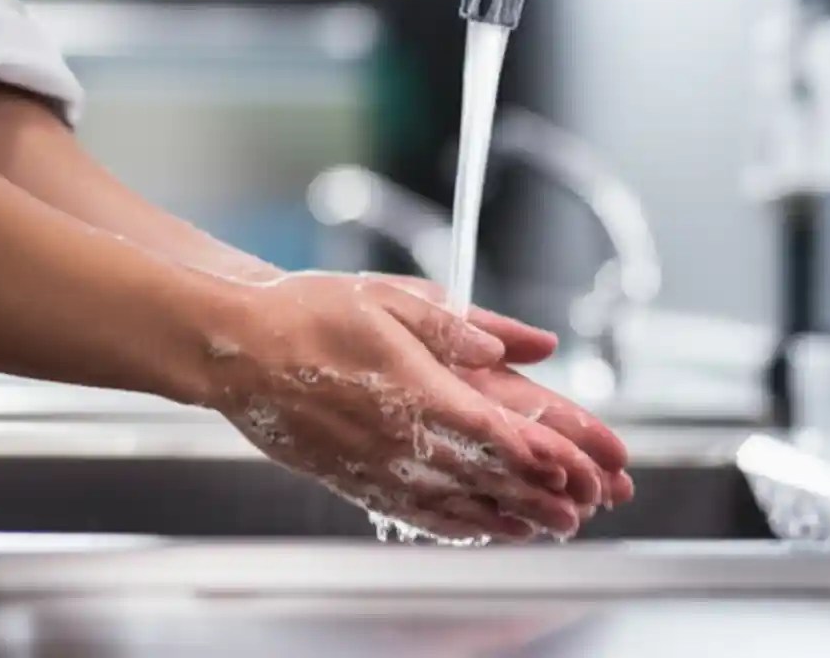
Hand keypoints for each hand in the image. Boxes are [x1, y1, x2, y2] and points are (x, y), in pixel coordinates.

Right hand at [205, 272, 625, 541]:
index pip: (496, 433)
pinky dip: (459, 524)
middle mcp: (402, 440)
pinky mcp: (358, 481)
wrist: (241, 350)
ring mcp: (378, 467)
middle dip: (544, 494)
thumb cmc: (314, 314)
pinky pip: (418, 513)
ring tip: (552, 529)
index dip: (544, 454)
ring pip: (458, 504)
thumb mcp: (396, 299)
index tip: (582, 467)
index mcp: (418, 391)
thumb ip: (464, 327)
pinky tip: (483, 527)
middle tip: (588, 508)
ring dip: (511, 517)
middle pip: (488, 476)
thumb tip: (527, 343)